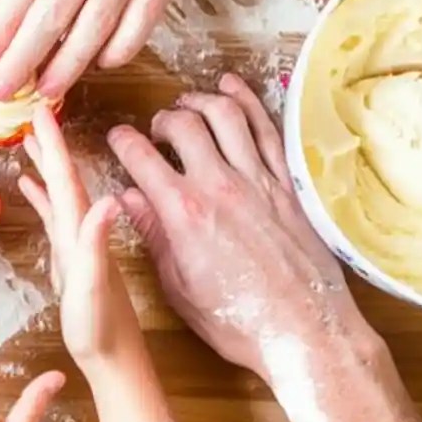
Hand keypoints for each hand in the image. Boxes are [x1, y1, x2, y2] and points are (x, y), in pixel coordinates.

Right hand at [17, 106, 145, 374]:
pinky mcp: (76, 258)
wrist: (116, 361)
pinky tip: (31, 184)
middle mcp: (86, 232)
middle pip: (66, 178)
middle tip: (33, 111)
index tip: (40, 111)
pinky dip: (44, 195)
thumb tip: (110, 199)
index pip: (68, 180)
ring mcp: (81, 244)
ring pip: (62, 192)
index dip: (54, 145)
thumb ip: (96, 245)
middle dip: (51, 144)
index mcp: (86, 233)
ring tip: (30, 138)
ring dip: (48, 165)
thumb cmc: (101, 332)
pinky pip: (57, 214)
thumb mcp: (93, 289)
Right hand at [107, 74, 370, 381]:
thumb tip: (128, 200)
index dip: (123, 142)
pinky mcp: (287, 185)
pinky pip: (265, 129)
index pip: (142, 158)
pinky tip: (231, 89)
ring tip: (187, 104)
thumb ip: (153, 236)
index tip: (117, 139)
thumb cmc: (238, 322)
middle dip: (161, 119)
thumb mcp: (179, 287)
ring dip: (200, 101)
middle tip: (155, 130)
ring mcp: (258, 181)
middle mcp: (219, 187)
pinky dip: (247, 101)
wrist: (304, 332)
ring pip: (225, 115)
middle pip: (183, 125)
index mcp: (183, 214)